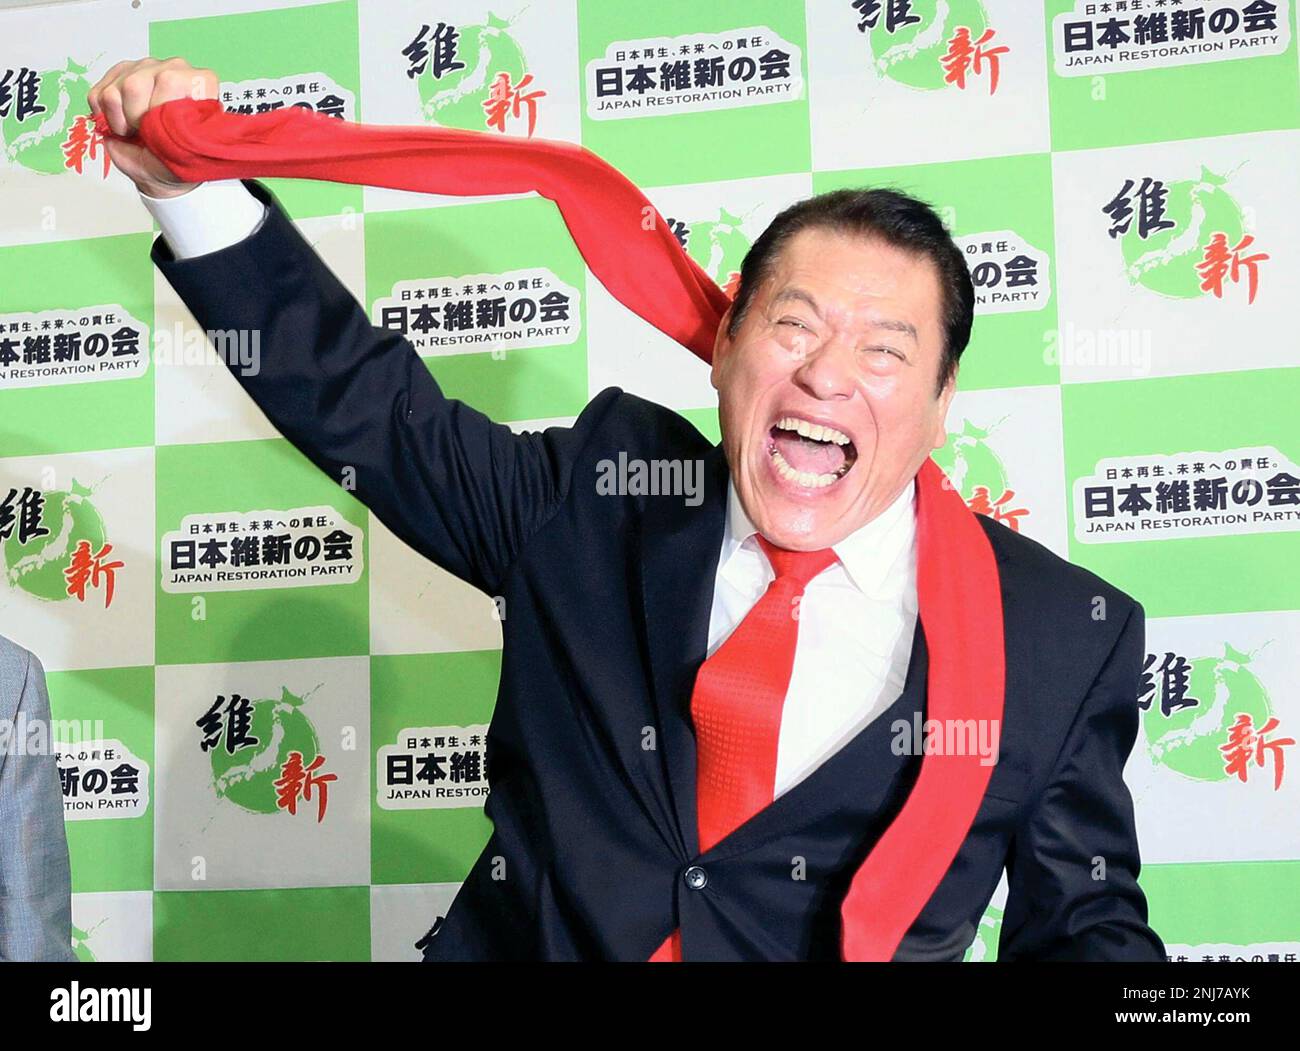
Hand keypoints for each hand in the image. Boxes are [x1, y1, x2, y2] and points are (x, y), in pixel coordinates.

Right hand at [87, 56, 217, 198]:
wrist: (163, 165)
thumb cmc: (178, 160)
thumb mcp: (183, 159)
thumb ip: (173, 137)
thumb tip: (155, 121)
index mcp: (200, 83)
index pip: (169, 82)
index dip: (158, 112)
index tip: (165, 131)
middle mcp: (173, 68)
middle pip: (134, 85)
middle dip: (135, 118)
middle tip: (148, 133)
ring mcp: (146, 68)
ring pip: (114, 90)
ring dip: (119, 120)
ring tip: (137, 130)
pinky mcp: (120, 73)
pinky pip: (97, 95)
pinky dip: (104, 116)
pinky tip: (123, 123)